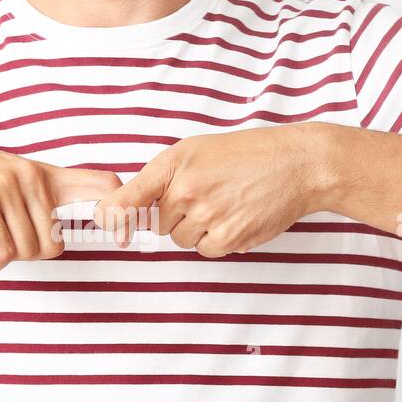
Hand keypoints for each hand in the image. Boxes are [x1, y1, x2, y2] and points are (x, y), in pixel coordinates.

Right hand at [0, 122, 122, 272]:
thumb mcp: (4, 178)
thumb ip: (32, 200)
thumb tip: (53, 240)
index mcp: (43, 173)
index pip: (104, 185)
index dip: (119, 215)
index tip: (116, 237)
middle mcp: (32, 178)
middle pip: (54, 245)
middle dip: (25, 255)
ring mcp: (9, 188)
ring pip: (27, 251)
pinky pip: (1, 253)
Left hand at [93, 125, 333, 256]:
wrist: (296, 164)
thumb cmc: (246, 155)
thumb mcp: (197, 150)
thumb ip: (162, 178)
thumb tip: (130, 210)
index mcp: (174, 164)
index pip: (129, 198)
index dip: (112, 217)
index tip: (104, 226)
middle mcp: (186, 191)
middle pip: (158, 224)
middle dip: (175, 216)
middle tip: (206, 195)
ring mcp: (208, 216)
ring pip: (181, 240)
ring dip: (198, 230)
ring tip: (225, 203)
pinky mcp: (229, 237)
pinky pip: (206, 251)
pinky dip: (218, 240)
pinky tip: (236, 217)